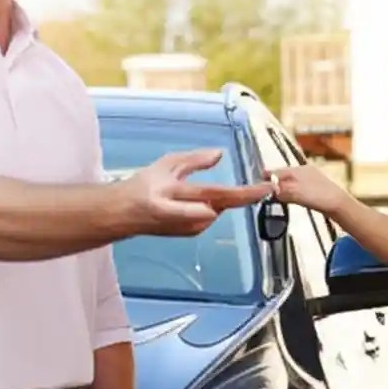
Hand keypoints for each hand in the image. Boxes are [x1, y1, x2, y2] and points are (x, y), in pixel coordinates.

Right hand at [126, 149, 271, 235]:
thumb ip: (194, 160)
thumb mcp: (166, 164)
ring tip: (221, 190)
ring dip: (224, 201)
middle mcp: (179, 215)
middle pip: (221, 206)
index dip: (243, 192)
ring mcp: (185, 228)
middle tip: (264, 188)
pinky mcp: (188, 234)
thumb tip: (219, 154)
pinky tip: (205, 201)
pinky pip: (210, 218)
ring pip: (218, 212)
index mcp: (172, 192)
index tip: (265, 187)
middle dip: (245, 197)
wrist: (122, 215)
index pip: (215, 192)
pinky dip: (212, 208)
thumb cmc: (142, 186)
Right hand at [265, 165, 347, 213]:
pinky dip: (291, 192)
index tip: (257, 185)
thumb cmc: (320, 197)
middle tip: (263, 192)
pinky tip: (290, 199)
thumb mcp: (296, 193)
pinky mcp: (316, 189)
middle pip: (283, 175)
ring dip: (282, 188)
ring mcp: (311, 179)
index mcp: (298, 169)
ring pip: (290, 182)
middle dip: (273, 182)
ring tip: (275, 196)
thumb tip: (267, 190)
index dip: (266, 178)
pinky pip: (298, 188)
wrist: (341, 206)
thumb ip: (281, 191)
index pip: (276, 172)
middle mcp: (304, 171)